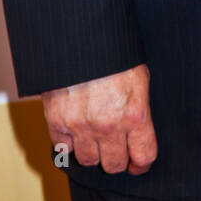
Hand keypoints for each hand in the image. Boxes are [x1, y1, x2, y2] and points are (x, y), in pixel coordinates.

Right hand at [41, 63, 157, 174]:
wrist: (83, 36)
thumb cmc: (115, 55)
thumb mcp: (139, 79)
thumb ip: (138, 110)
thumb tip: (138, 134)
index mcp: (135, 113)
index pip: (144, 156)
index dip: (141, 162)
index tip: (137, 162)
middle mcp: (109, 125)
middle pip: (114, 165)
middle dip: (117, 158)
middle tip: (115, 148)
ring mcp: (81, 125)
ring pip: (88, 161)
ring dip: (92, 152)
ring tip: (94, 137)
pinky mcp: (57, 121)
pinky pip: (63, 149)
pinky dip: (69, 144)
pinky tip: (75, 131)